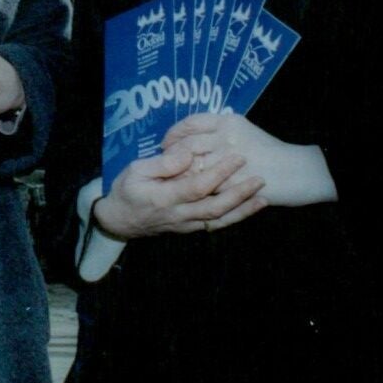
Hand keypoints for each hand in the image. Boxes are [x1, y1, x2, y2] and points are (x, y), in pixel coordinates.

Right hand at [90, 143, 265, 239]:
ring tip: (263, 197)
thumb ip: (163, 163)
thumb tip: (188, 153)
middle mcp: (178, 215)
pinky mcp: (190, 229)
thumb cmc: (126, 190)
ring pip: (219, 220)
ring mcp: (186, 225)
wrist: (119, 221)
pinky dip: (235, 218)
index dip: (219, 173)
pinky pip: (215, 225)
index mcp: (164, 198)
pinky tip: (249, 208)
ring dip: (243, 210)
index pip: (197, 186)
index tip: (237, 158)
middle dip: (239, 194)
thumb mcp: (135, 170)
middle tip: (259, 178)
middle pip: (214, 208)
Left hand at [161, 110, 336, 208]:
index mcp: (228, 122)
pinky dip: (191, 192)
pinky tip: (186, 196)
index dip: (174, 133)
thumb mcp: (243, 129)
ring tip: (171, 180)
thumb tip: (188, 138)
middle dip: (171, 156)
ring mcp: (228, 163)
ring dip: (179, 175)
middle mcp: (226, 138)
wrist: (297, 171)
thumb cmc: (270, 150)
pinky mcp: (232, 184)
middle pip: (187, 145)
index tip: (166, 142)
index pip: (191, 123)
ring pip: (193, 168)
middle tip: (162, 163)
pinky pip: (205, 189)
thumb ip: (217, 130)